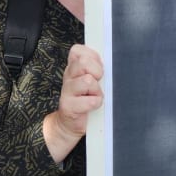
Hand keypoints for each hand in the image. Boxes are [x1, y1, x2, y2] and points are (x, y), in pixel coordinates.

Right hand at [43, 44, 102, 162]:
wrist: (69, 125)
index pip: (78, 50)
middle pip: (83, 62)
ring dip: (97, 90)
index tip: (97, 69)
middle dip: (96, 71)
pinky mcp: (68, 106)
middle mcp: (68, 76)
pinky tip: (92, 106)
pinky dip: (96, 103)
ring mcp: (67, 91)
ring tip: (94, 96)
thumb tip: (109, 61)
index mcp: (73, 67)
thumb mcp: (91, 81)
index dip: (92, 57)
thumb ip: (96, 68)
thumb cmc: (84, 100)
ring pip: (88, 81)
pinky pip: (90, 101)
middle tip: (98, 82)